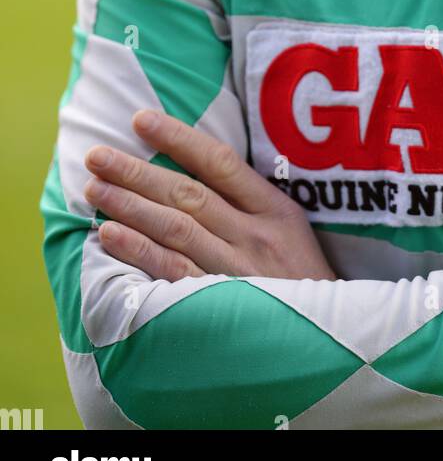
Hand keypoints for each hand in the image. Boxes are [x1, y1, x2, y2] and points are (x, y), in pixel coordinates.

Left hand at [83, 108, 336, 282]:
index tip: (141, 120)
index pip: (220, 163)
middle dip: (137, 171)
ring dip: (129, 205)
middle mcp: (255, 236)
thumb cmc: (304, 280)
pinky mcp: (218, 305)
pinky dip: (138, 251)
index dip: (178, 138)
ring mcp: (236, 271)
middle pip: (188, 194)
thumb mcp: (293, 231)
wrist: (329, 340)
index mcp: (276, 210)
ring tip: (95, 188)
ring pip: (175, 229)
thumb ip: (251, 203)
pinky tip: (109, 234)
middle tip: (98, 155)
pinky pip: (171, 272)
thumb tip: (197, 170)